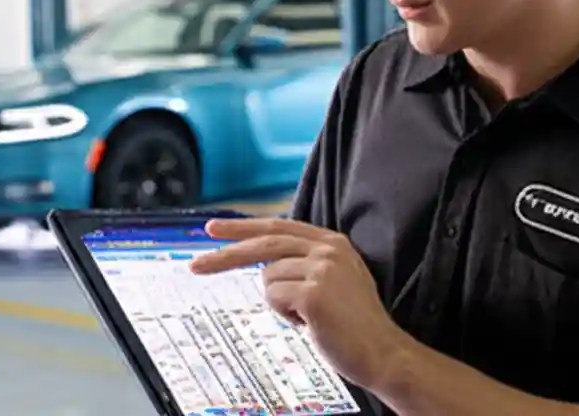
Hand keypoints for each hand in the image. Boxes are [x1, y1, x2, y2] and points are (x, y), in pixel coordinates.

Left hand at [189, 218, 408, 389]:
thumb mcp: (334, 280)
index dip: (243, 227)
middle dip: (225, 255)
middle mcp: (327, 249)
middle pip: (263, 244)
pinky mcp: (313, 292)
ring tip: (308, 317)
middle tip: (196, 265)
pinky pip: (273, 298)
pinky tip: (310, 323)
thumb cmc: (354, 324)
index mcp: (332, 242)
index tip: (213, 229)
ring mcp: (321, 268)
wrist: (383, 353)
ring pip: (267, 278)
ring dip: (280, 303)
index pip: (277, 226)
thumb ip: (304, 263)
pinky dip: (285, 315)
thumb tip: (265, 264)